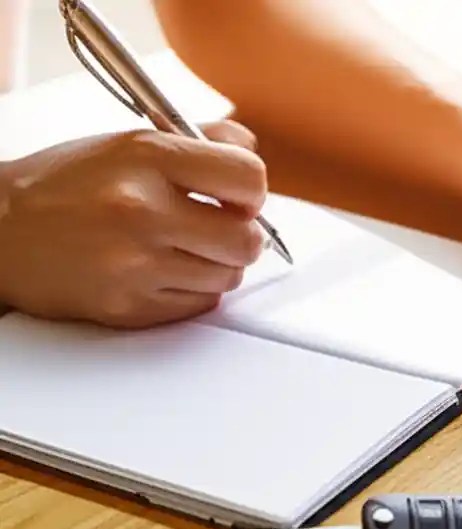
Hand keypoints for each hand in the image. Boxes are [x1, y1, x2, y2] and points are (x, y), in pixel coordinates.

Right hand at [0, 120, 266, 327]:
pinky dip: (192, 291)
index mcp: (147, 158)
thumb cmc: (63, 186)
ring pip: (228, 276)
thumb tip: (249, 147)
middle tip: (217, 228)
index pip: (248, 178)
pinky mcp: (129, 306)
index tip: (238, 197)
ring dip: (216, 264)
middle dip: (241, 235)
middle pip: (248, 239)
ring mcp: (136, 263)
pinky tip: (162, 270)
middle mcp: (143, 210)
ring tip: (181, 249)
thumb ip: (198, 141)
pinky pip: (199, 305)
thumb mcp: (128, 143)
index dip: (251, 191)